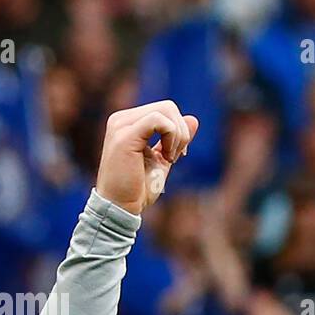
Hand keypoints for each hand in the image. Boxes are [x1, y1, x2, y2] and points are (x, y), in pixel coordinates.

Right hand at [96, 101, 198, 215]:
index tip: (177, 155)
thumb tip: (193, 119)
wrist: (120, 207)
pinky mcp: (125, 135)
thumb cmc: (138, 188)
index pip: (164, 110)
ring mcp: (121, 125)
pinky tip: (167, 157)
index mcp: (128, 123)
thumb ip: (176, 139)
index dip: (179, 130)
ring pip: (165, 110)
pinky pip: (158, 120)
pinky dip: (171, 137)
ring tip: (170, 159)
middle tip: (175, 158)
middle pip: (168, 107)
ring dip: (177, 136)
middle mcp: (122, 119)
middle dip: (181, 132)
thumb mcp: (163, 159)